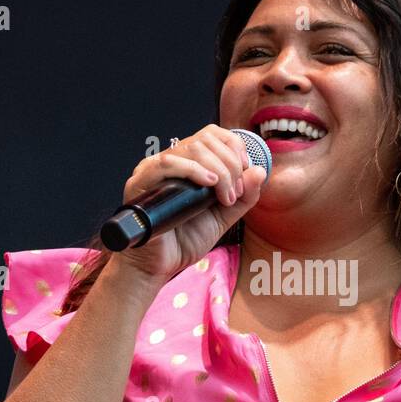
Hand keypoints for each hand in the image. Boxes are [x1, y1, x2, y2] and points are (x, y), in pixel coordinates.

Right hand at [109, 125, 266, 282]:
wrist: (160, 266)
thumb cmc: (185, 241)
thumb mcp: (224, 217)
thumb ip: (244, 196)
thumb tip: (260, 170)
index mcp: (187, 164)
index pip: (212, 135)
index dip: (234, 146)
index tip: (246, 170)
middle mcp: (170, 161)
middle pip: (205, 140)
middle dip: (230, 164)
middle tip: (234, 195)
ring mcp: (153, 170)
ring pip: (190, 148)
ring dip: (218, 170)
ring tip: (225, 197)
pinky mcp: (140, 183)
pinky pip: (167, 164)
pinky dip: (193, 170)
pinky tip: (209, 184)